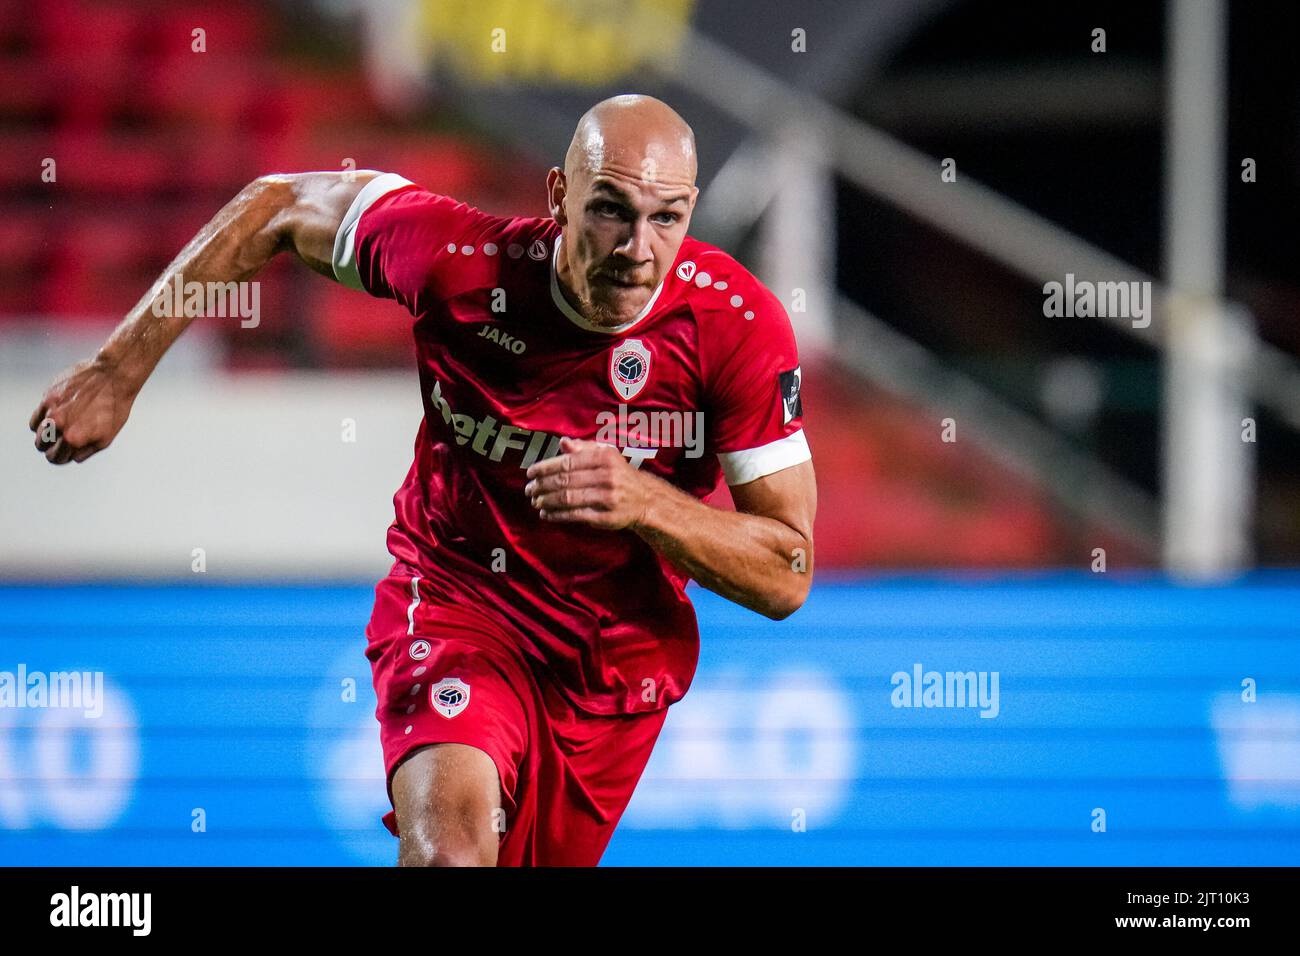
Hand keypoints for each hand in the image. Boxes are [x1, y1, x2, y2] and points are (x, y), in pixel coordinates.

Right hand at [29, 355, 138, 464]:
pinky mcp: (48, 394)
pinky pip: (38, 412)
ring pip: (35, 429)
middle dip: (50, 445)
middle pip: (40, 445)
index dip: (60, 456)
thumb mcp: (106, 437)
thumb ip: (85, 451)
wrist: (114, 376)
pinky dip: (44, 416)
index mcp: (72, 438)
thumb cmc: (115, 408)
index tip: (65, 451)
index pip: (53, 457)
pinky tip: (56, 413)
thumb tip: (71, 457)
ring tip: (60, 425)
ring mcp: (50, 408)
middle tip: (61, 439)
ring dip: (45, 431)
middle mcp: (58, 424)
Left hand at [524, 437, 652, 529]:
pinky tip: (546, 514)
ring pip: (569, 499)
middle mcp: (607, 476)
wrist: (644, 499)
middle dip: (542, 486)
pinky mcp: (606, 517)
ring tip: (535, 501)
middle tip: (528, 489)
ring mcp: (607, 498)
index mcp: (604, 458)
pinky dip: (557, 515)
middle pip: (565, 481)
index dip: (545, 468)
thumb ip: (583, 448)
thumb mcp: (607, 454)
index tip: (530, 473)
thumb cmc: (619, 473)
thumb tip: (563, 442)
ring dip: (547, 501)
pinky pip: (576, 516)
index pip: (567, 462)